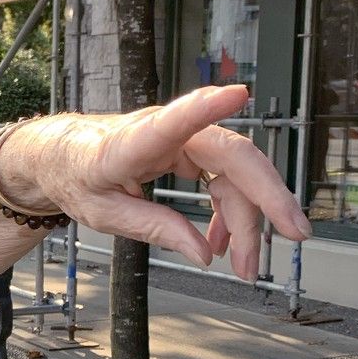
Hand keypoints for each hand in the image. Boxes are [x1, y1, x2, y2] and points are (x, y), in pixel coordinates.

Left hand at [24, 85, 311, 280]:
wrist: (64, 156)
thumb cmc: (77, 176)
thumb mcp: (103, 214)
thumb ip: (152, 229)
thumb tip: (203, 254)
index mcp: (129, 144)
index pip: (171, 122)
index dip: (203, 108)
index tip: (235, 95)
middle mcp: (163, 132)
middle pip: (230, 159)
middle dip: (266, 198)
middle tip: (293, 234)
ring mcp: (181, 138)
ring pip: (233, 175)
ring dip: (246, 220)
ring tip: (245, 263)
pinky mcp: (189, 149)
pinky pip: (222, 180)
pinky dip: (228, 213)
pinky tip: (221, 242)